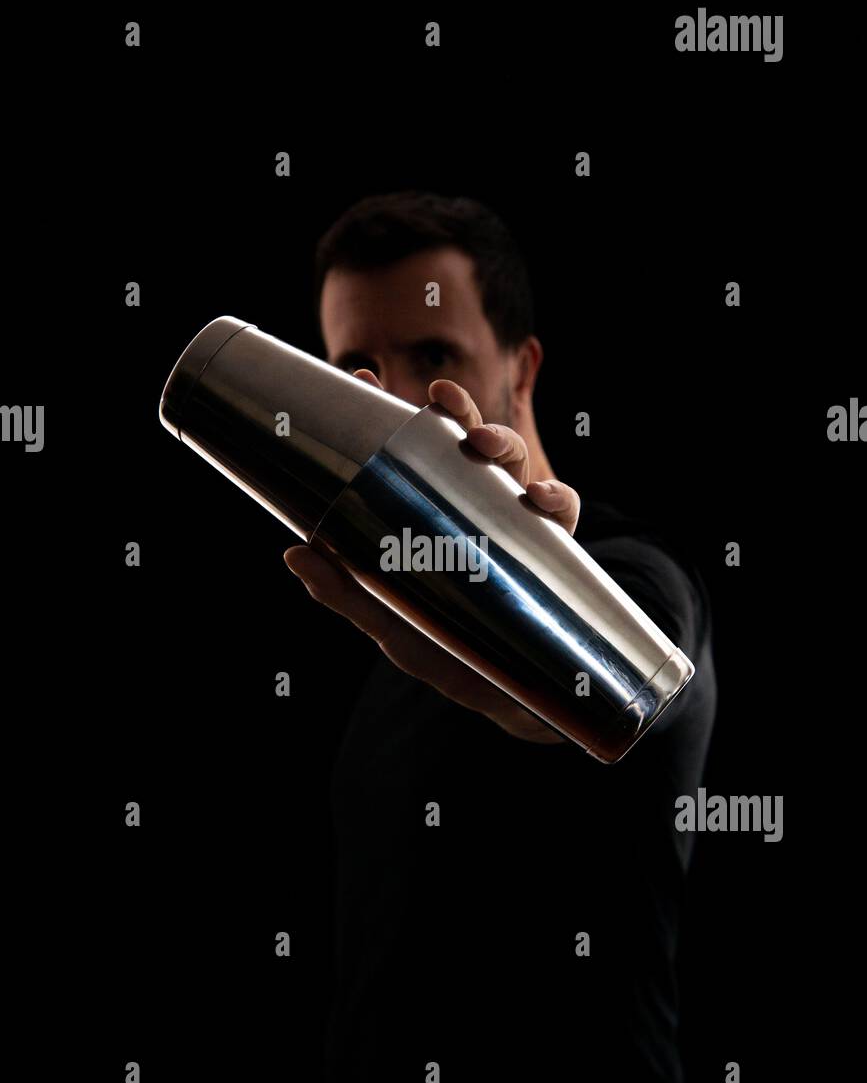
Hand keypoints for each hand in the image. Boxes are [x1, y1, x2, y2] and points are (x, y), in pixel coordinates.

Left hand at [283, 371, 580, 742]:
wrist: (511, 703)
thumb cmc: (448, 656)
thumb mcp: (392, 627)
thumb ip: (347, 593)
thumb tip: (294, 553)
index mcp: (435, 515)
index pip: (412, 452)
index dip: (390, 411)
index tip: (365, 379)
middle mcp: (476, 509)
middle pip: (467, 442)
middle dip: (456, 410)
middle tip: (438, 400)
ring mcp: (516, 525)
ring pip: (513, 463)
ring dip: (501, 441)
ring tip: (483, 444)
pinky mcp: (554, 551)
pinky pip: (561, 512)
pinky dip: (555, 498)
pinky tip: (539, 499)